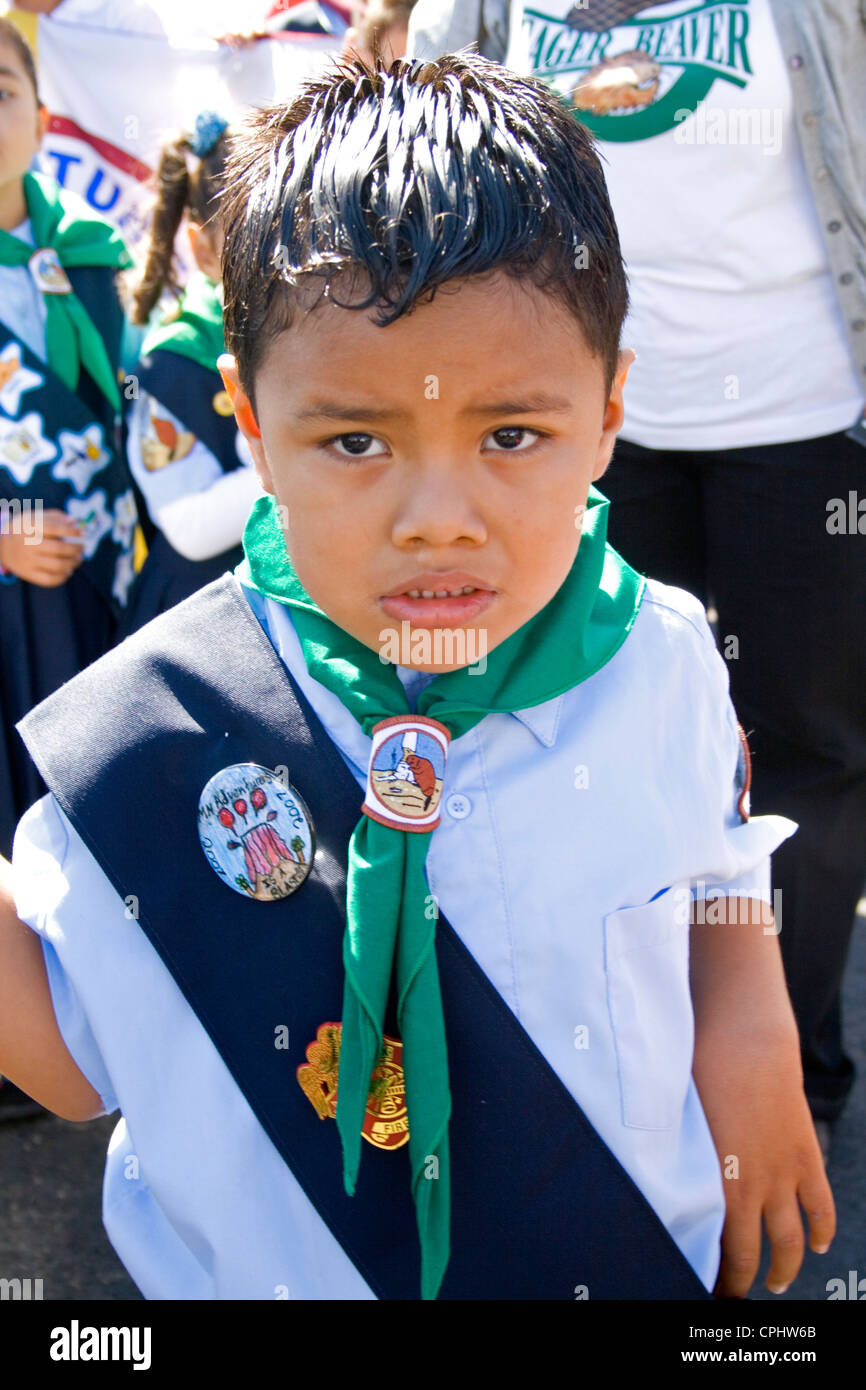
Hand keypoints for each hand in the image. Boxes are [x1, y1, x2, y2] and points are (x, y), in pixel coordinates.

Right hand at [0, 509, 85, 586]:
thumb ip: (55, 517)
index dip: (72, 531)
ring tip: (78, 559)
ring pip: (58, 565)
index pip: (55, 529)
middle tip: (82, 548)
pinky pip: (50, 580)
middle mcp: (28, 544)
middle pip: (59, 548)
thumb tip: (75, 522)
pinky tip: (68, 571)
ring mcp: (28, 560)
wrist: (1, 546)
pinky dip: (63, 577)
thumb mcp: (34, 517)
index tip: (83, 533)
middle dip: (76, 549)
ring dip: (73, 563)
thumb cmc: (24, 529)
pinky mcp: (28, 574)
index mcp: (30, 527)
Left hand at [694, 1024, 835, 1297]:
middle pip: (750, 1255)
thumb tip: (649, 1171)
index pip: (711, 1247)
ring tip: (778, 1282)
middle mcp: (751, 1188)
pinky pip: (821, 1206)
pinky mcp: (804, 1156)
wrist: (744, 1040)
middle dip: (740, 1282)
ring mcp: (783, 1175)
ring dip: (785, 1267)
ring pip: (790, 1240)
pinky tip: (818, 1244)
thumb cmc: (695, 1071)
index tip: (694, 1281)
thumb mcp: (672, 1118)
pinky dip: (822, 1230)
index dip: (706, 1271)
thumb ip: (670, 1153)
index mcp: (713, 1183)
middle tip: (732, 1297)